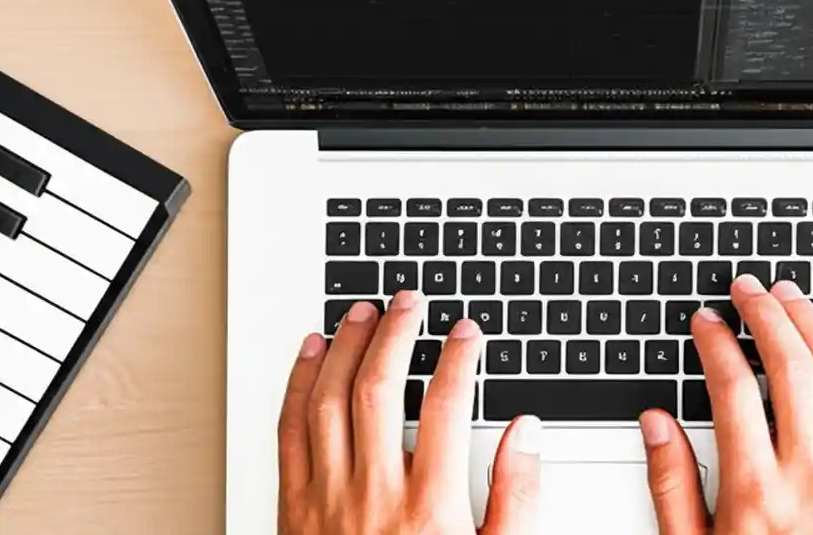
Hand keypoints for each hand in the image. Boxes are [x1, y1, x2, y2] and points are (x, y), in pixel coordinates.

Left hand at [278, 293, 540, 533]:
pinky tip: (310, 356)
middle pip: (377, 389)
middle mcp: (371, 498)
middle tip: (411, 302)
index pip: (444, 407)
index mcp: (428, 511)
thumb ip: (517, 498)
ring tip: (362, 313)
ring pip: (327, 401)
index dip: (458, 358)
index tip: (466, 333)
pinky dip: (297, 385)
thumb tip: (525, 433)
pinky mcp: (291, 511)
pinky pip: (288, 433)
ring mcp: (324, 501)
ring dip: (345, 347)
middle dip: (396, 334)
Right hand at [638, 275, 812, 533]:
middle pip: (789, 367)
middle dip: (765, 314)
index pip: (732, 389)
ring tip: (790, 296)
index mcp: (755, 490)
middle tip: (747, 289)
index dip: (715, 343)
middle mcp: (808, 474)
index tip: (705, 321)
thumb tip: (656, 424)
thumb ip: (673, 486)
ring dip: (812, 324)